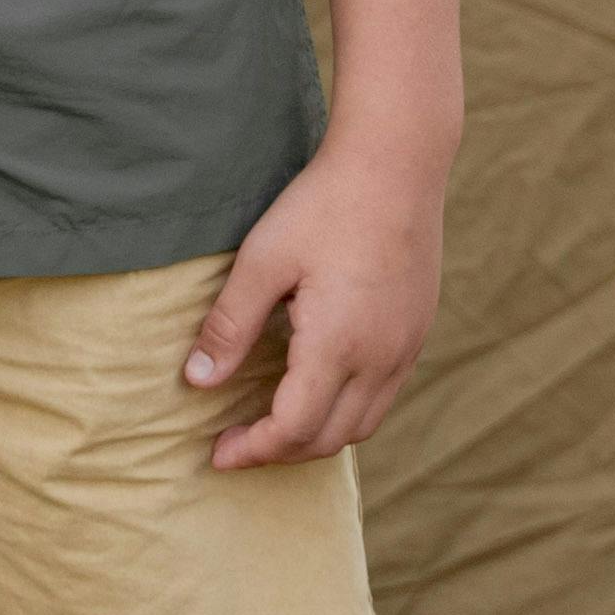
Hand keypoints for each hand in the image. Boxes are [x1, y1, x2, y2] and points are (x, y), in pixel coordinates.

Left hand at [183, 130, 446, 468]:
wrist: (397, 161)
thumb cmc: (324, 205)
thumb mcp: (263, 261)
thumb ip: (229, 326)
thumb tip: (197, 381)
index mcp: (337, 346)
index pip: (292, 429)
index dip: (252, 450)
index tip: (218, 453)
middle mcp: (380, 358)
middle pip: (329, 438)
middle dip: (280, 451)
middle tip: (238, 442)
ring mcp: (405, 346)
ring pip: (362, 424)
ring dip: (317, 436)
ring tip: (276, 424)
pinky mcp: (417, 330)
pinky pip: (383, 395)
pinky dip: (348, 411)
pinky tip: (319, 388)